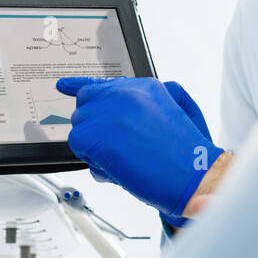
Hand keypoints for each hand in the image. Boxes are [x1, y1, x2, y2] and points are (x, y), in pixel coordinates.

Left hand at [55, 77, 224, 221]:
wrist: (194, 175)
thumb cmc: (189, 154)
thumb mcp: (179, 110)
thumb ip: (146, 103)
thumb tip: (117, 113)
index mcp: (144, 87)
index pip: (103, 83)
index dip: (79, 85)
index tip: (63, 85)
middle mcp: (124, 93)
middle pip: (86, 103)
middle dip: (94, 126)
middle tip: (115, 146)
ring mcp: (107, 111)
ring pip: (80, 126)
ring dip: (95, 147)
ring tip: (126, 159)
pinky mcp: (95, 134)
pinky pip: (78, 146)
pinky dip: (93, 161)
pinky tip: (118, 166)